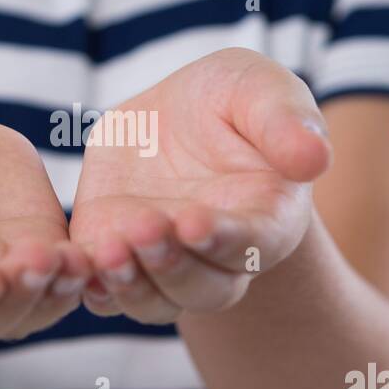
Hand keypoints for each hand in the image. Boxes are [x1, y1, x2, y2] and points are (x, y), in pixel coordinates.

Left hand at [69, 48, 331, 322]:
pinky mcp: (115, 255)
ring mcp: (164, 263)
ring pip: (153, 298)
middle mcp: (217, 257)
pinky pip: (104, 289)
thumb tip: (315, 158)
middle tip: (146, 229)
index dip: (226, 239)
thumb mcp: (261, 90)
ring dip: (131, 282)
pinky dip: (91, 286)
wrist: (178, 114)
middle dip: (173, 264)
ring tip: (108, 251)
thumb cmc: (234, 102)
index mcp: (266, 221)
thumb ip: (287, 121)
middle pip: (203, 286)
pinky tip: (73, 268)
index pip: (253, 244)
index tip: (196, 222)